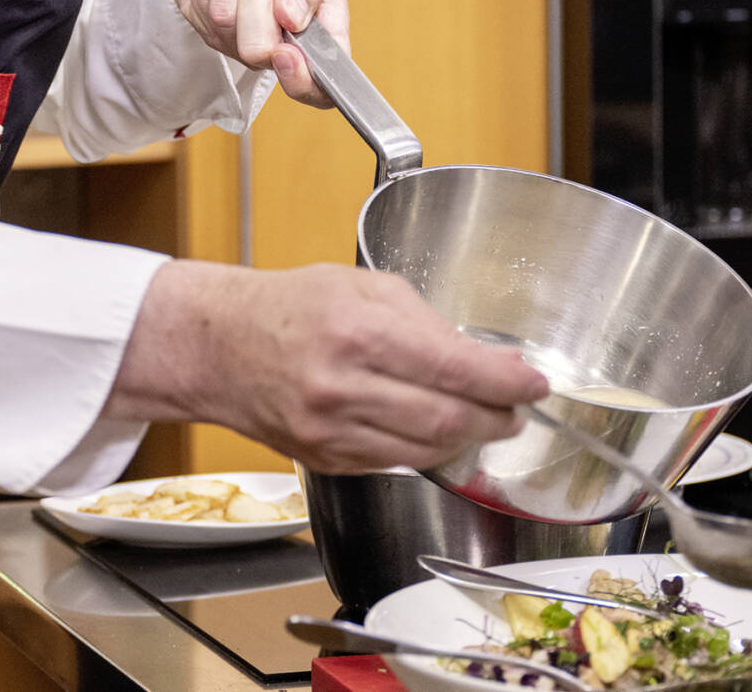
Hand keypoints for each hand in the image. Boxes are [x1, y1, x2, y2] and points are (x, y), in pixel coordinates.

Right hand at [105, 261, 549, 472]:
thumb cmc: (289, 307)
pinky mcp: (324, 459)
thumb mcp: (362, 288)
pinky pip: (394, 462)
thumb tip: (488, 359)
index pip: (455, 368)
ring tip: (481, 419)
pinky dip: (424, 450)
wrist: (217, 346)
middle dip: (495, 417)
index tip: (533, 384)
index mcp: (357, 332)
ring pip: (427, 452)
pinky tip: (430, 430)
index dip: (507, 382)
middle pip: (449, 420)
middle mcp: (344, 387)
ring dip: (467, 439)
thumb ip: (427, 323)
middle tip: (514, 408)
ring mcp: (331, 431)